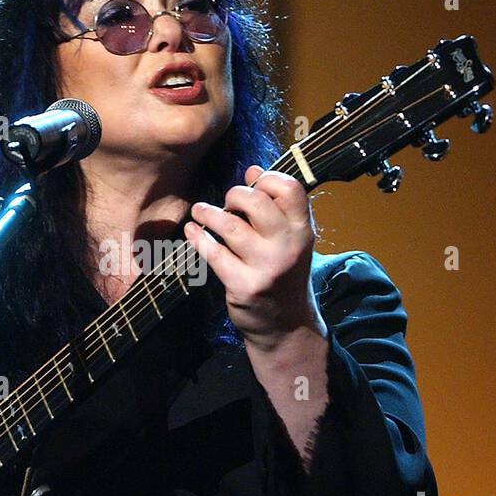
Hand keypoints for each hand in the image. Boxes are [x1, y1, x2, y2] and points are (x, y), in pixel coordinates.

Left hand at [184, 164, 327, 350]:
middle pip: (256, 202)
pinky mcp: (243, 285)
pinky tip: (192, 231)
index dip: (267, 179)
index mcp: (303, 230)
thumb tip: (253, 170)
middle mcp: (288, 246)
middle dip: (234, 195)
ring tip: (200, 212)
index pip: (290, 188)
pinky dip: (197, 238)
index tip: (252, 184)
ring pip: (229, 225)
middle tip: (226, 202)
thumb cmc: (284, 273)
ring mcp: (266, 267)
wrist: (285, 325)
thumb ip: (276, 206)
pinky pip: (213, 253)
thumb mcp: (290, 240)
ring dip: (208, 214)